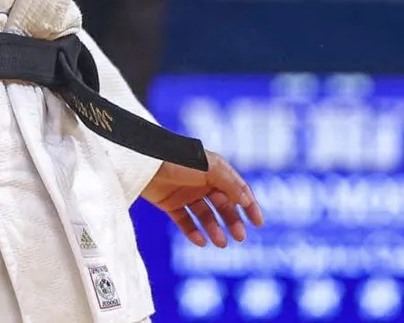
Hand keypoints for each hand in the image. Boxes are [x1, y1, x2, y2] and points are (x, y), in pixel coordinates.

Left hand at [141, 149, 263, 247]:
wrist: (145, 162)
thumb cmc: (179, 160)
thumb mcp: (210, 169)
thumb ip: (229, 183)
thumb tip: (246, 200)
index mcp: (215, 169)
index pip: (237, 189)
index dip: (249, 205)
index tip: (258, 223)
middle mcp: (202, 182)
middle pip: (223, 205)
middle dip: (233, 221)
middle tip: (239, 237)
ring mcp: (186, 193)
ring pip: (206, 216)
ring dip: (215, 229)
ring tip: (220, 243)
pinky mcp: (170, 204)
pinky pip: (186, 221)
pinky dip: (193, 232)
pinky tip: (201, 241)